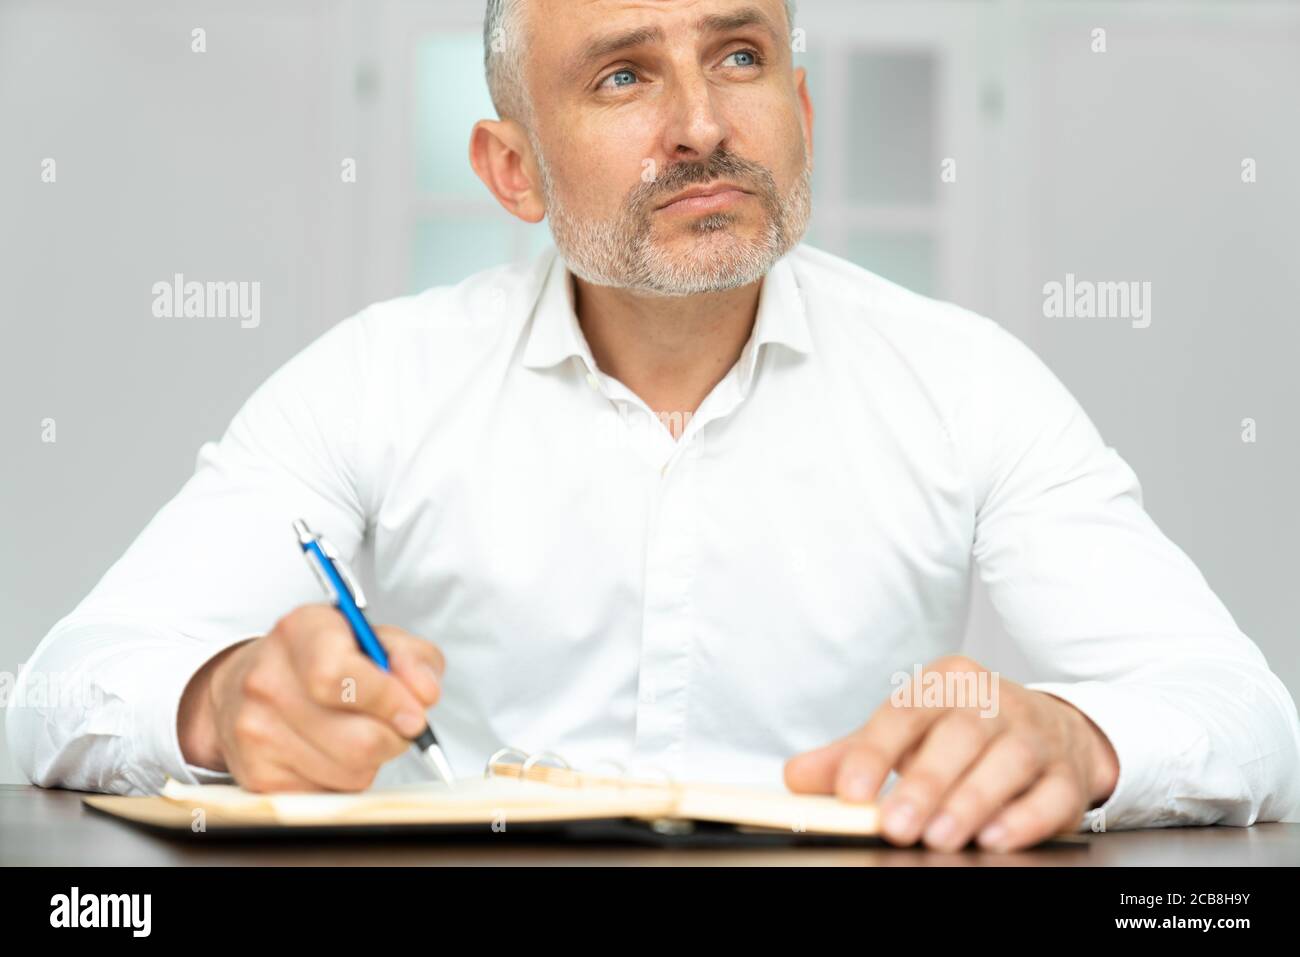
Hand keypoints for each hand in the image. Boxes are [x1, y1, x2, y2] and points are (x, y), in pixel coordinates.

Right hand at [178, 603, 444, 791]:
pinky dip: (344, 779)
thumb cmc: (324, 659)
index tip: (415, 713)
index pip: (337, 674)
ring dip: (371, 760)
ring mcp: (255, 729)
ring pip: (349, 772)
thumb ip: (413, 658)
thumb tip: (424, 693)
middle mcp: (268, 678)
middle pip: (356, 738)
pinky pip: (328, 793)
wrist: (248, 686)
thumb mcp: (376, 639)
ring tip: (357, 732)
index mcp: (301, 630)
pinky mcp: (256, 774)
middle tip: (396, 725)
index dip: (386, 699)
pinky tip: (331, 752)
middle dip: (393, 738)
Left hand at [784, 655, 1118, 851]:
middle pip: (959, 736)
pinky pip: (1052, 795)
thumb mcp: (907, 734)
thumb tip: (798, 777)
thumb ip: (853, 755)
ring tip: (940, 838)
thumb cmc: (964, 733)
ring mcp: (1036, 736)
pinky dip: (1025, 819)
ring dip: (971, 802)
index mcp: (947, 683)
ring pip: (1006, 762)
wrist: (1051, 730)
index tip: (853, 790)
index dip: (875, 751)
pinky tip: (996, 838)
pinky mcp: (1068, 775)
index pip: (905, 712)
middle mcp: (993, 701)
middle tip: (895, 826)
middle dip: (925, 784)